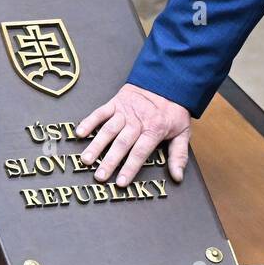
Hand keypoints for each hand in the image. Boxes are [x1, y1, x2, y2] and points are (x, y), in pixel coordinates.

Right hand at [75, 83, 190, 186]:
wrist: (167, 82)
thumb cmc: (173, 111)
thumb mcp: (183, 132)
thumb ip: (179, 155)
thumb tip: (177, 177)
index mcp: (154, 129)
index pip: (140, 151)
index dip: (130, 167)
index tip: (121, 182)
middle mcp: (138, 121)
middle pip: (122, 143)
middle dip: (110, 161)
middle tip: (99, 177)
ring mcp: (125, 111)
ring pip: (109, 130)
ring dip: (96, 145)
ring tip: (86, 160)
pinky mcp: (115, 103)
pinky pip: (100, 112)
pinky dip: (89, 121)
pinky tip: (80, 133)